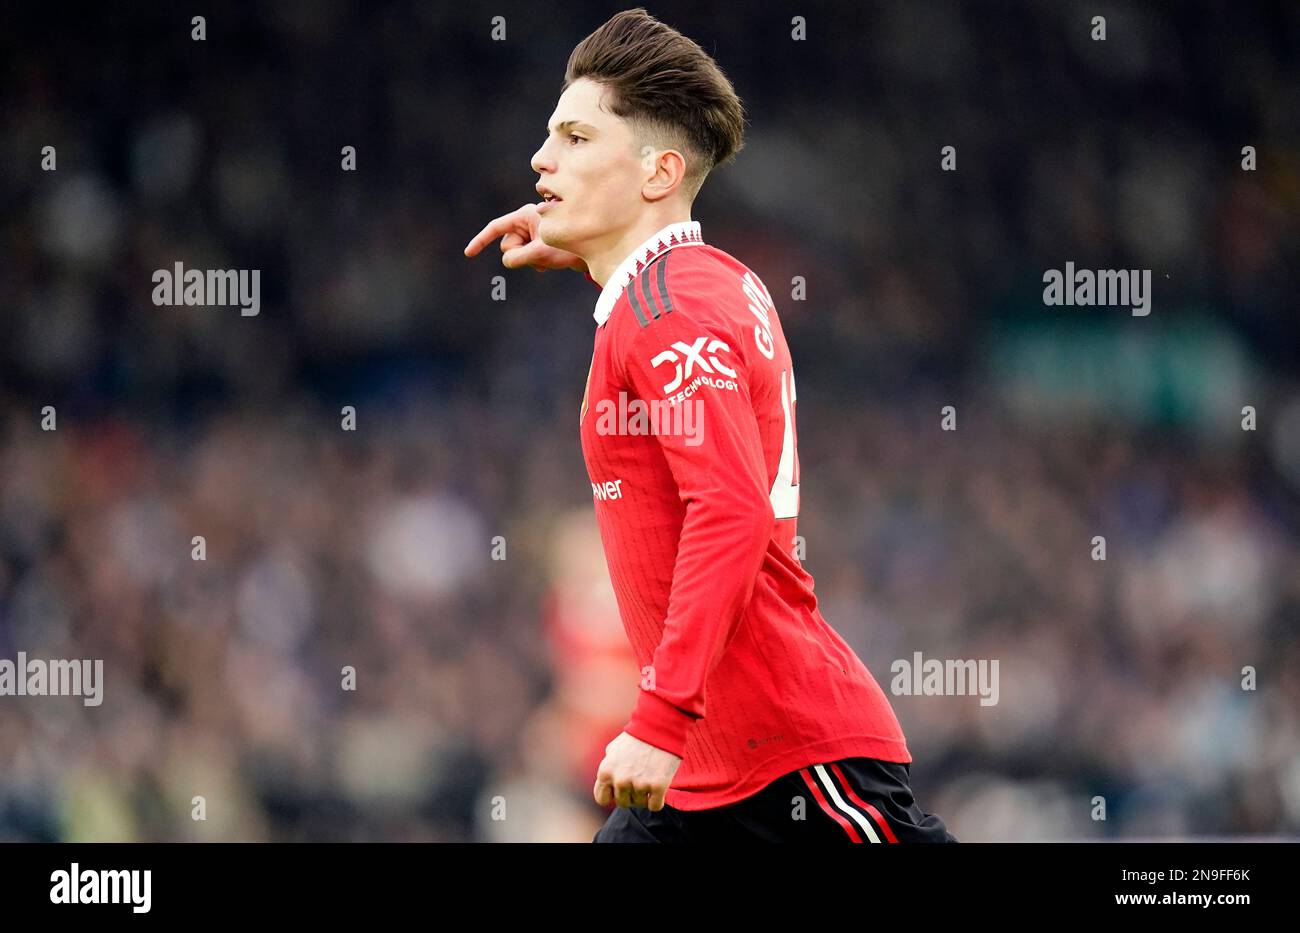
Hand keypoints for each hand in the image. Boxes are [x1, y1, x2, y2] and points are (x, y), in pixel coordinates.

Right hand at [463, 202, 587, 273]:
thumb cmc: (569, 248)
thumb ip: (519, 257)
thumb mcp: (540, 253)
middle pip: (507, 244)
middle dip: (519, 254)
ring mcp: (533, 233)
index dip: (481, 240)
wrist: (592, 252)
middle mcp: (527, 222)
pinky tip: (548, 264)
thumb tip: (507, 260)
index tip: (468, 254)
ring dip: (528, 261)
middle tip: (540, 256)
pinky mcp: (538, 244)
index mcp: (526, 216)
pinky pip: (525, 257)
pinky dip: (533, 263)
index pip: (497, 227)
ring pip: (516, 254)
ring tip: (548, 260)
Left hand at [593, 731, 681, 810]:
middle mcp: (620, 780)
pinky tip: (659, 787)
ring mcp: (639, 784)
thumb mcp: (613, 750)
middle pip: (622, 803)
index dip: (612, 795)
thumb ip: (607, 768)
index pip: (602, 799)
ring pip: (640, 804)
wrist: (660, 727)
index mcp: (605, 772)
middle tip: (639, 781)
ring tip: (649, 778)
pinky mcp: (657, 786)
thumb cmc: (636, 737)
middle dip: (630, 795)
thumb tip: (606, 783)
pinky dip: (657, 800)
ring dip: (645, 795)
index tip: (620, 790)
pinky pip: (655, 806)